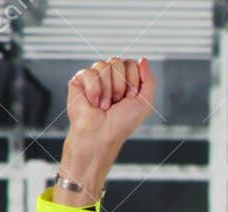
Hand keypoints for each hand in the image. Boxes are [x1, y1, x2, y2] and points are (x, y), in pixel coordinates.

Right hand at [55, 57, 156, 205]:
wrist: (101, 135)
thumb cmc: (122, 123)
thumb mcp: (145, 102)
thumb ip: (149, 80)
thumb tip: (143, 59)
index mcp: (125, 80)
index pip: (131, 63)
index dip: (132, 82)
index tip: (129, 99)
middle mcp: (109, 76)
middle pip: (117, 61)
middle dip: (120, 85)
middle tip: (115, 102)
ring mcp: (94, 77)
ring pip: (103, 65)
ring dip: (107, 90)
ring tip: (104, 105)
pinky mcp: (78, 80)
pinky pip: (89, 73)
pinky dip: (93, 91)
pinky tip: (92, 102)